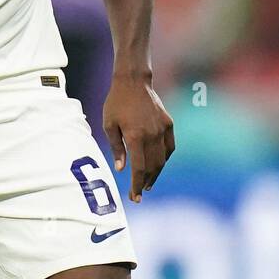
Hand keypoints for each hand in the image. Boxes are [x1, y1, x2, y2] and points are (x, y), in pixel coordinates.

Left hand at [103, 75, 174, 202]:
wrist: (133, 81)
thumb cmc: (116, 103)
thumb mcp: (109, 125)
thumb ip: (116, 148)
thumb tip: (122, 169)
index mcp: (135, 137)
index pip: (138, 168)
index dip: (137, 185)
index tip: (135, 197)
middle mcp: (151, 135)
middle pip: (152, 167)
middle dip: (145, 183)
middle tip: (139, 194)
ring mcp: (162, 129)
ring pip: (162, 159)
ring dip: (155, 174)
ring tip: (148, 183)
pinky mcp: (168, 124)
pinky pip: (169, 147)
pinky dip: (164, 159)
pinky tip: (158, 165)